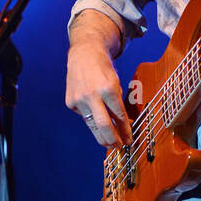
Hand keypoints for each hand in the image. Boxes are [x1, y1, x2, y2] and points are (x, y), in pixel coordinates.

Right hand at [65, 33, 131, 147]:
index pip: (119, 115)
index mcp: (108, 88)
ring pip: (92, 125)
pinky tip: (94, 113)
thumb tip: (122, 125)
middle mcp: (92, 94)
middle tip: (119, 146)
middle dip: (113, 139)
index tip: (129, 139)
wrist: (84, 54)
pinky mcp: (71, 102)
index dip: (125, 130)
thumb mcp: (116, 83)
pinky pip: (84, 116)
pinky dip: (91, 118)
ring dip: (101, 137)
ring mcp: (79, 99)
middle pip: (104, 125)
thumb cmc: (103, 69)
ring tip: (109, 144)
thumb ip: (117, 103)